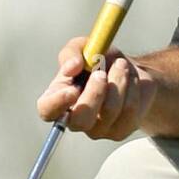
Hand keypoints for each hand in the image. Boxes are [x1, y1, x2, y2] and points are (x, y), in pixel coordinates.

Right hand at [36, 35, 156, 140]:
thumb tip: (72, 67)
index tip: (72, 89)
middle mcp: (75, 118)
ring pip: (110, 111)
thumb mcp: (85, 47)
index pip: (47, 110)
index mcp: (58, 97)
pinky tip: (130, 79)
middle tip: (102, 73)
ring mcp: (98, 129)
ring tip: (121, 65)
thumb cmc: (100, 61)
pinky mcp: (120, 131)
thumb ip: (72, 52)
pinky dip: (132, 87)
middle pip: (80, 121)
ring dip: (118, 81)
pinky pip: (129, 110)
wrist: (129, 70)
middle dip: (95, 94)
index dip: (57, 103)